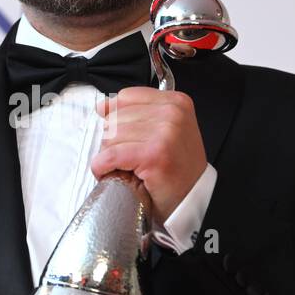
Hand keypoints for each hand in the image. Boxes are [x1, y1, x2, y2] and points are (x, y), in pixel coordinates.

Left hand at [92, 87, 206, 224]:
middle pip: (116, 118)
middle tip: (130, 158)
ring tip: (126, 166)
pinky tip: (111, 173)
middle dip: (115, 141)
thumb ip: (138, 112)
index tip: (124, 135)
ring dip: (109, 156)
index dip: (117, 117)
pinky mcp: (153, 155)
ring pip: (110, 137)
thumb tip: (103, 106)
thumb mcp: (165, 130)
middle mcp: (172, 114)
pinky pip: (109, 156)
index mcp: (176, 102)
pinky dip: (103, 167)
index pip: (126, 97)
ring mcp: (164, 133)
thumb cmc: (178, 168)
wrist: (192, 198)